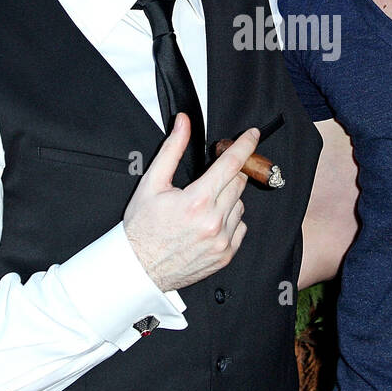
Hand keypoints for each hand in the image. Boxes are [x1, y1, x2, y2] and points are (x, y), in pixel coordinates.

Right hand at [122, 114, 259, 290]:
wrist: (138, 267)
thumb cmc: (142, 227)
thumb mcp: (152, 183)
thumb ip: (172, 149)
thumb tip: (184, 123)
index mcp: (197, 201)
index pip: (231, 164)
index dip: (245, 144)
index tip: (252, 135)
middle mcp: (214, 222)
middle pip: (238, 183)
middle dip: (227, 175)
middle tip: (208, 180)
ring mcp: (222, 241)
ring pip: (240, 205)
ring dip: (227, 199)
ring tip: (202, 208)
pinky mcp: (226, 255)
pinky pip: (240, 227)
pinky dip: (229, 221)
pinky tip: (208, 223)